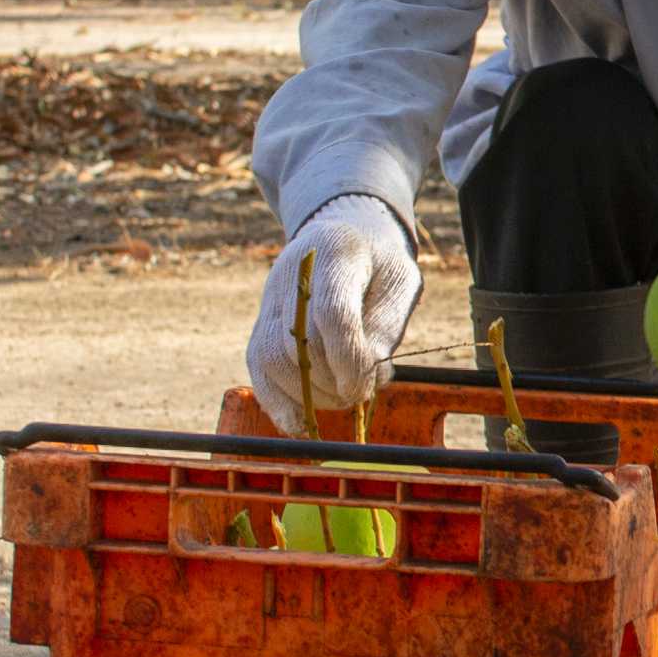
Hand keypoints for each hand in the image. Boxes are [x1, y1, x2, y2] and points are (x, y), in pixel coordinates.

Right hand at [247, 197, 421, 435]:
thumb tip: (369, 379)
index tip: (364, 388)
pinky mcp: (260, 320)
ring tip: (340, 398)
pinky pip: (257, 365)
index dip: (347, 359)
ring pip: (272, 358)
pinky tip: (298, 423)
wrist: (344, 233)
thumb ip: (386, 327)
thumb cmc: (380, 263)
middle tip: (357, 395)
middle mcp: (293, 272)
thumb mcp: (400, 283)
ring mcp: (270, 296)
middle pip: (299, 341)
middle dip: (330, 382)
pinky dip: (276, 400)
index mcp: (336, 251)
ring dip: (308, 394)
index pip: (332, 313)